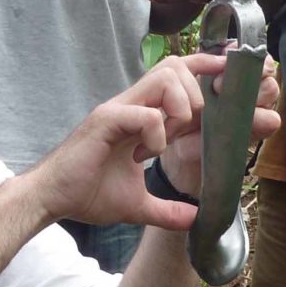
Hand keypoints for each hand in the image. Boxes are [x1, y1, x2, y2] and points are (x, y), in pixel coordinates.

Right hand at [29, 55, 280, 229]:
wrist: (52, 200)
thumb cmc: (87, 194)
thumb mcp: (137, 207)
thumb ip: (167, 212)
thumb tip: (195, 220)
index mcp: (141, 116)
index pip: (179, 78)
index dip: (207, 70)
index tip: (233, 74)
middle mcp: (132, 104)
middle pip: (175, 66)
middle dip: (200, 89)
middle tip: (198, 122)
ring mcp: (119, 109)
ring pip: (163, 78)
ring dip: (180, 106)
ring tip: (172, 136)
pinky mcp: (105, 120)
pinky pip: (145, 114)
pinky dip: (156, 133)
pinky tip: (143, 155)